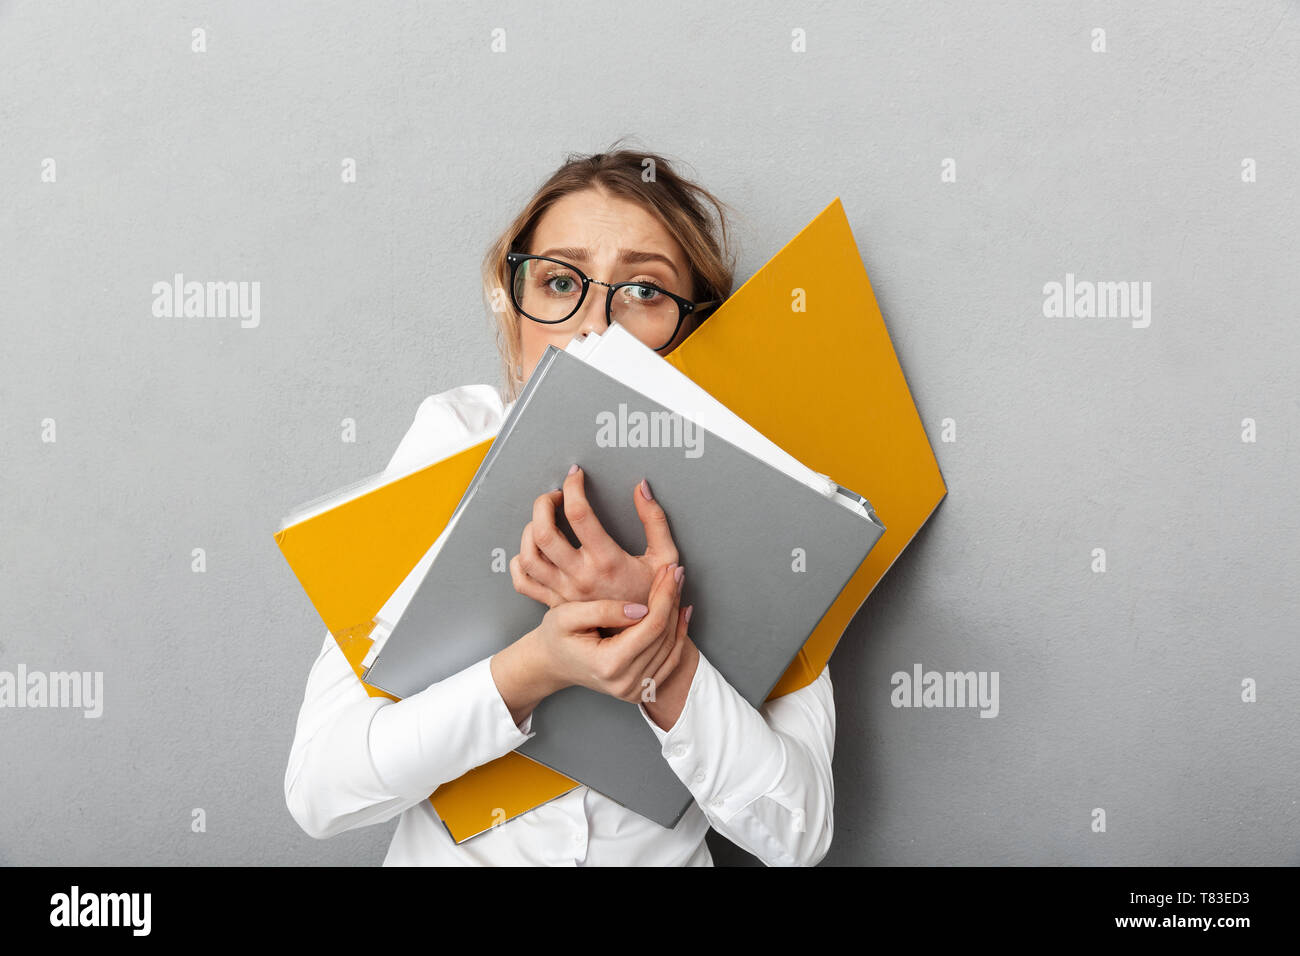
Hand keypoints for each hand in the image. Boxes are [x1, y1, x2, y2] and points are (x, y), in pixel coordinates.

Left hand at [510, 466, 678, 610]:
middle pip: (544, 532)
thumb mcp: (665, 557)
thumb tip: (641, 488)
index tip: (577, 476)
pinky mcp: (554, 603)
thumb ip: (654, 520)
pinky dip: (519, 562)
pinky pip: (523, 582)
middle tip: (556, 495)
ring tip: (544, 519)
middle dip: (544, 503)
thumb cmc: (652, 598)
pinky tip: (533, 550)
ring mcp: (563, 591)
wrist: (640, 640)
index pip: (580, 514)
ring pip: (528, 555)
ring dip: (530, 529)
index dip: (574, 487)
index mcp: (607, 561)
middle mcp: (580, 576)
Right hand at [529, 561, 691, 703]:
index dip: (664, 595)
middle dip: (672, 599)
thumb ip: (603, 610)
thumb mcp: (568, 615)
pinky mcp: (642, 690)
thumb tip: (642, 608)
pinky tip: (681, 612)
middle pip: (664, 635)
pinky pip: (670, 661)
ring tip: (677, 586)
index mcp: (608, 665)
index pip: (652, 626)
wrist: (553, 663)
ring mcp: (635, 690)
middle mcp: (626, 683)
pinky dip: (679, 634)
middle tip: (676, 572)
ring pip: (671, 646)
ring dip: (677, 613)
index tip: (669, 570)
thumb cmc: (556, 636)